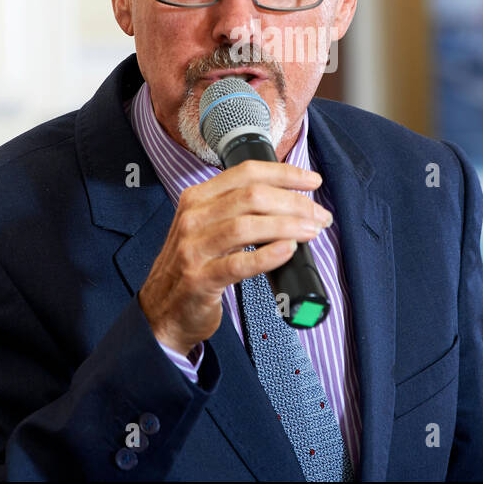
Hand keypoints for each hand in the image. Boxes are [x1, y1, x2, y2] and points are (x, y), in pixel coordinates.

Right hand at [138, 161, 331, 355]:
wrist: (162, 311)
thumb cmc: (194, 267)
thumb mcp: (208, 228)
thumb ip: (238, 210)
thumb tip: (292, 202)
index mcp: (198, 198)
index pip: (246, 172)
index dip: (285, 173)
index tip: (312, 181)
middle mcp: (194, 218)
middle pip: (252, 196)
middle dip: (294, 202)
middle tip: (319, 215)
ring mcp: (194, 248)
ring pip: (247, 226)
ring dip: (287, 226)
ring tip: (311, 231)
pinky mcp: (199, 279)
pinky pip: (238, 264)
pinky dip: (268, 256)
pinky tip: (288, 251)